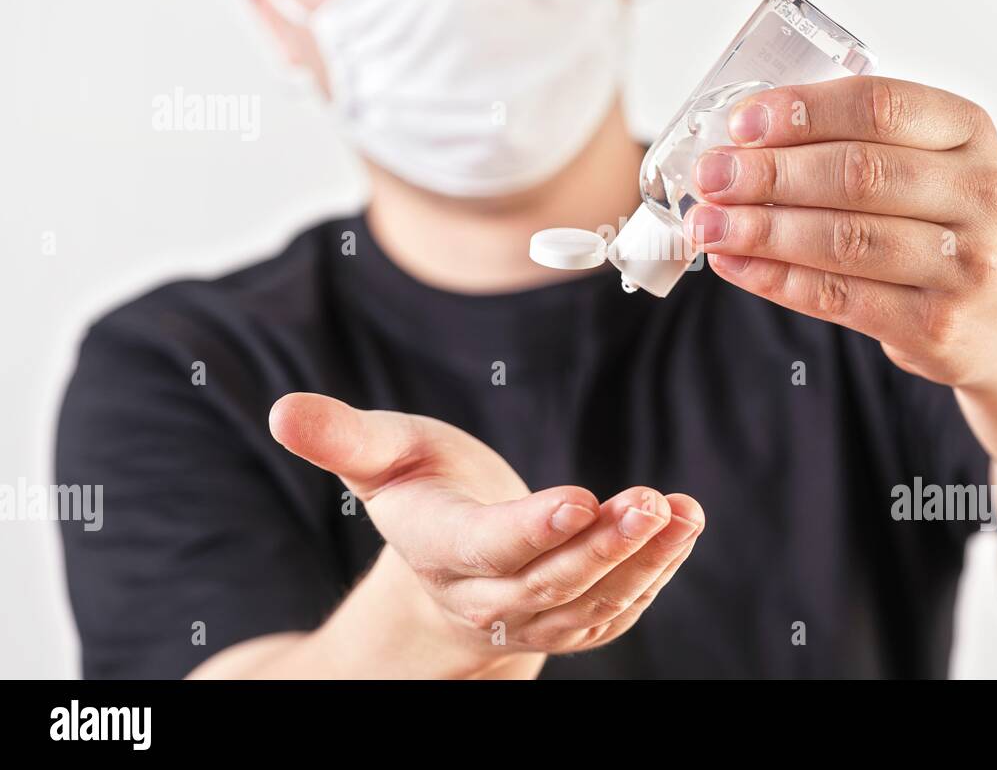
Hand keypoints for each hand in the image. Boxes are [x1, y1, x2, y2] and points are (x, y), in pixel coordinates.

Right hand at [268, 393, 703, 672]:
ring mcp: (530, 616)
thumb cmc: (419, 485)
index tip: (579, 500)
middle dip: (603, 546)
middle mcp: (484, 595)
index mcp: (438, 547)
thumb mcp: (380, 453)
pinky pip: (613, 609)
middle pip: (548, 582)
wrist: (446, 553)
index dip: (531, 530)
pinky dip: (652, 575)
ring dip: (642, 563)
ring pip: (589, 603)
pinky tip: (683, 530)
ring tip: (682, 514)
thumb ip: (342, 437)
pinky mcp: (568, 618)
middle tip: (652, 501)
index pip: (486, 547)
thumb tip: (283, 409)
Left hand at [685, 75, 996, 389]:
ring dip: (762, 229)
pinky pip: (839, 297)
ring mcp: (964, 266)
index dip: (802, 111)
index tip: (741, 122)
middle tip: (710, 175)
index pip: (878, 106)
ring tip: (708, 222)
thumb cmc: (953, 226)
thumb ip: (857, 143)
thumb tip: (743, 141)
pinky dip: (775, 278)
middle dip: (769, 173)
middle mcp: (979, 194)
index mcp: (970, 131)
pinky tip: (734, 263)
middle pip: (856, 174)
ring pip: (843, 240)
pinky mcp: (936, 325)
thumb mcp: (935, 163)